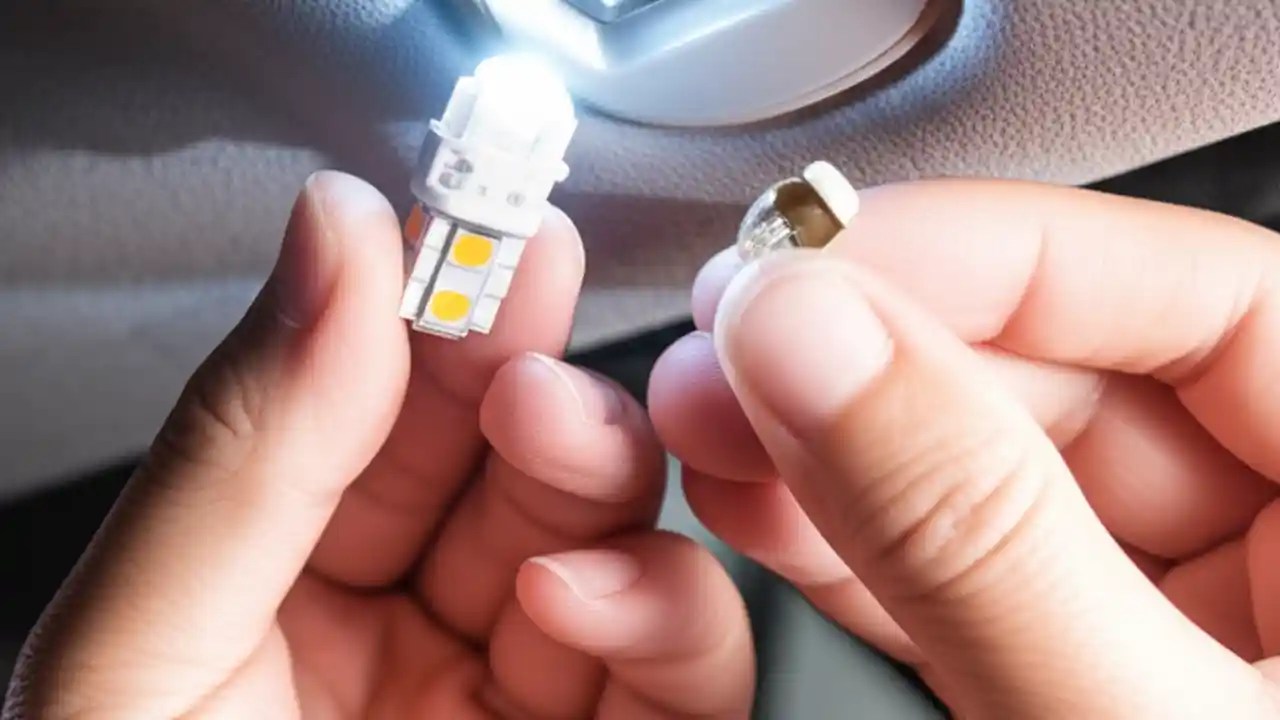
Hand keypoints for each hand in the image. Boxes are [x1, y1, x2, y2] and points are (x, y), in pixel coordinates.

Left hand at [4, 173, 752, 718]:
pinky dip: (658, 621)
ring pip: (608, 549)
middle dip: (530, 381)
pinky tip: (594, 604)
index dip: (424, 310)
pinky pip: (668, 671)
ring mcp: (514, 711)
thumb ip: (244, 448)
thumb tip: (329, 239)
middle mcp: (400, 648)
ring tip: (563, 448)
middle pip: (506, 468)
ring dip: (601, 489)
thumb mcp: (139, 665)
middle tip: (538, 318)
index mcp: (271, 599)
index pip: (371, 414)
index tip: (474, 229)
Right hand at [649, 179, 1279, 717]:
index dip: (1003, 257)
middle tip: (737, 342)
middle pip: (1072, 385)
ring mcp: (1184, 640)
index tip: (833, 258)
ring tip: (714, 420)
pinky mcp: (1077, 692)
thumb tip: (821, 349)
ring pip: (991, 481)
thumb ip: (981, 536)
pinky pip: (963, 581)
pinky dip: (848, 549)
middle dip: (873, 359)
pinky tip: (762, 510)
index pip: (1213, 303)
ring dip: (829, 445)